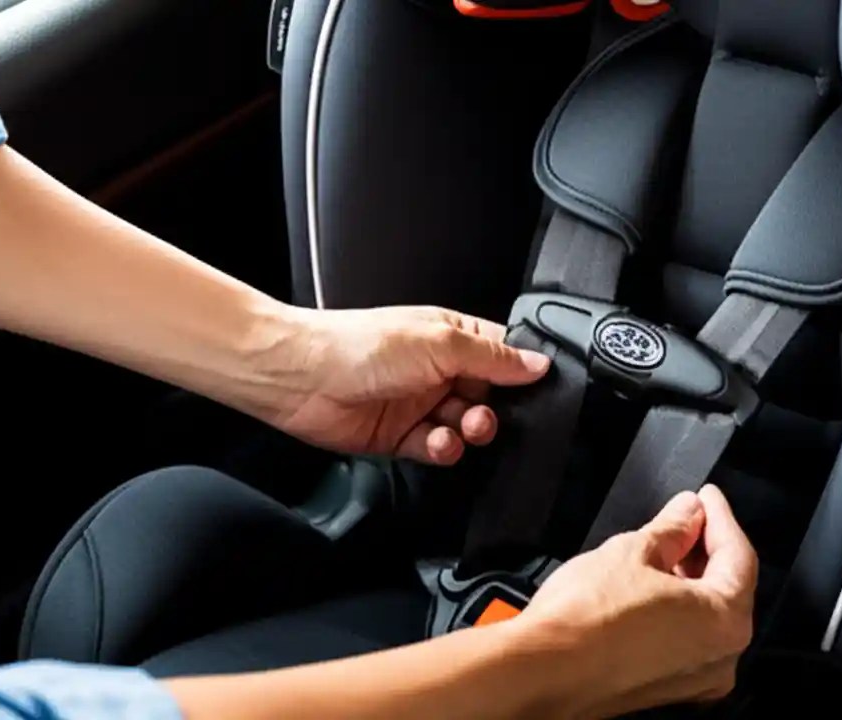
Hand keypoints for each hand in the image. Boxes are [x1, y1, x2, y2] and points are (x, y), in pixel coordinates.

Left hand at [272, 305, 550, 463]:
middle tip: (484, 416)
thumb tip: (538, 363)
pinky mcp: (400, 435)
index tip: (534, 389)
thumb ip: (493, 358)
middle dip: (495, 411)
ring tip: (461, 429)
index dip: (520, 373)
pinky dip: (442, 450)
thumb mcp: (440, 343)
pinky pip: (437, 449)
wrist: (303, 378)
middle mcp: (437, 369)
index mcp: (451, 337)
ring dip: (468, 433)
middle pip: (489, 397)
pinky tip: (435, 443)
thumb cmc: (360, 345)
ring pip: (464, 428)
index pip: (501, 356)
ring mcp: (419, 403)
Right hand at [521, 485, 756, 717]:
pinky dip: (675, 609)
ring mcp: (692, 681)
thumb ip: (671, 530)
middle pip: (727, 589)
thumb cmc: (585, 620)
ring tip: (660, 547)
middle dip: (705, 548)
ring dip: (688, 579)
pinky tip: (648, 586)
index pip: (739, 557)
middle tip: (684, 516)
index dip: (720, 518)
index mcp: (725, 622)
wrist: (542, 671)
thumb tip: (688, 513)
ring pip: (704, 617)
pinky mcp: (663, 689)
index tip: (706, 497)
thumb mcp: (632, 552)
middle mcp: (720, 659)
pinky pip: (684, 640)